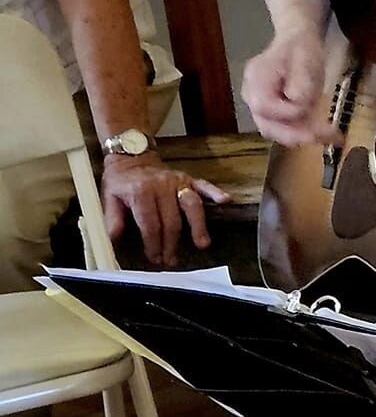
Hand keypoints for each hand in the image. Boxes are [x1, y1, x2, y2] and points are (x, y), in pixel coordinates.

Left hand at [102, 155, 224, 266]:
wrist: (131, 156)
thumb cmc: (120, 181)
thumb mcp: (108, 198)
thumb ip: (112, 219)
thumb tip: (115, 239)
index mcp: (140, 192)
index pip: (150, 224)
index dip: (153, 243)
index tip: (155, 257)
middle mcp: (161, 186)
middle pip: (172, 220)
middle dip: (172, 243)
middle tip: (172, 260)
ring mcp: (177, 181)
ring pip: (192, 205)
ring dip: (198, 226)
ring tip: (202, 244)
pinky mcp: (189, 178)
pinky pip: (204, 185)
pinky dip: (215, 193)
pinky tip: (225, 201)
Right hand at [242, 28, 334, 144]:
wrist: (296, 43)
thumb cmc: (301, 49)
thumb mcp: (307, 60)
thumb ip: (301, 83)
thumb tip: (298, 104)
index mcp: (256, 78)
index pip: (264, 106)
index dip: (286, 113)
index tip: (310, 108)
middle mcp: (251, 95)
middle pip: (267, 125)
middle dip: (298, 135)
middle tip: (328, 136)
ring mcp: (258, 105)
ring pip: (276, 131)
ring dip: (303, 137)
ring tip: (331, 136)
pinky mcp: (272, 113)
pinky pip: (283, 128)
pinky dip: (304, 133)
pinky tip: (326, 134)